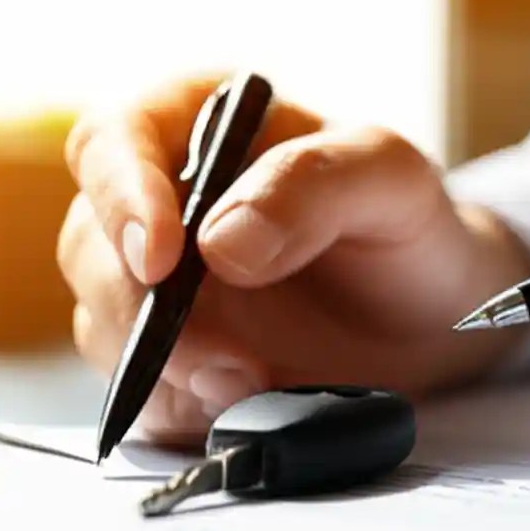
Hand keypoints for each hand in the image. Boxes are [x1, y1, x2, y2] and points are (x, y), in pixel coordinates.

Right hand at [58, 75, 529, 444]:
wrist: (436, 316)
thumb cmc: (410, 227)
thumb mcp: (390, 180)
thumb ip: (313, 185)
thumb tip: (220, 241)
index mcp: (200, 123)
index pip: (112, 141)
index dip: (121, 197)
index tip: (161, 259)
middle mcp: (163, 201)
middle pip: (93, 248)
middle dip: (150, 312)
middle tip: (228, 356)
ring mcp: (160, 286)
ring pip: (105, 327)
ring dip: (170, 368)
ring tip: (256, 380)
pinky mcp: (172, 358)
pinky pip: (141, 393)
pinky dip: (185, 406)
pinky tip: (249, 398)